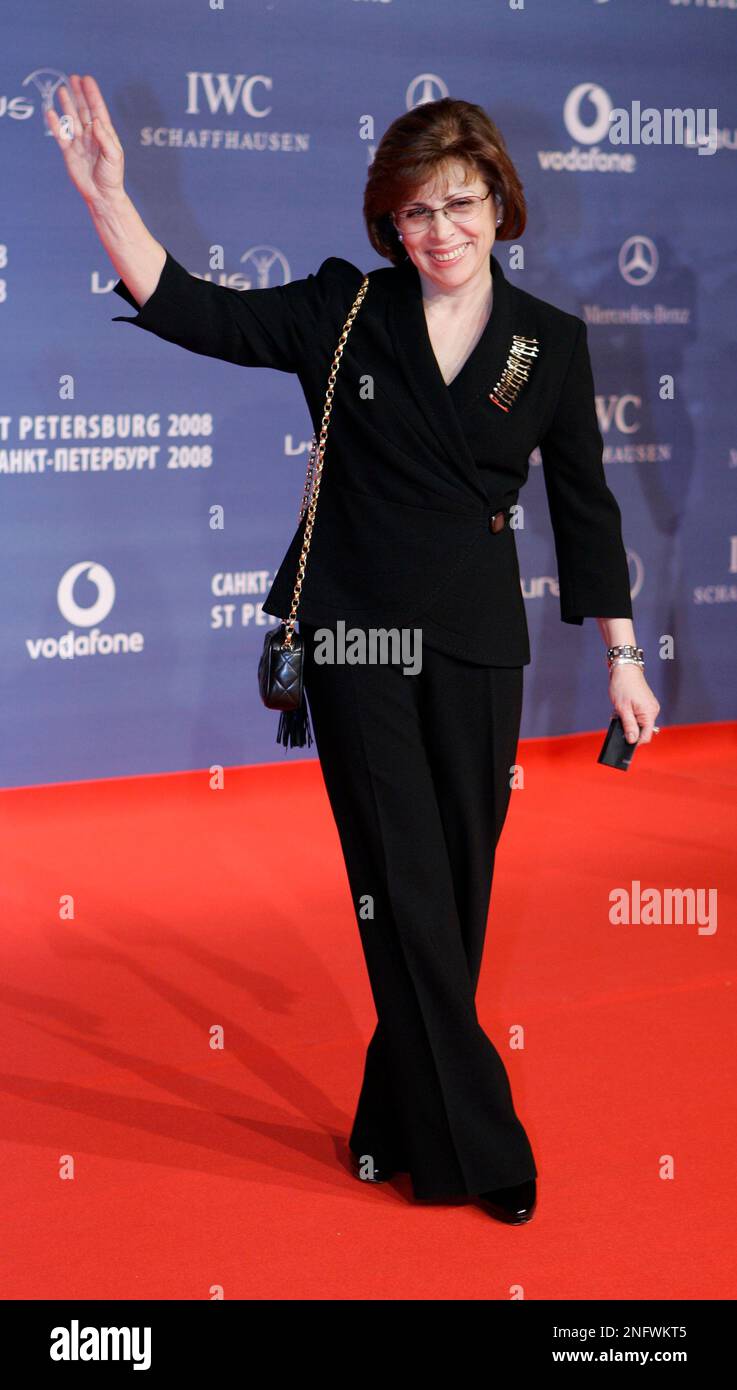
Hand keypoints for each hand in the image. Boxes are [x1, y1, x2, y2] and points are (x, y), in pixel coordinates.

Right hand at [45, 74, 124, 204]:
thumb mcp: (114, 156)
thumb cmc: (112, 177)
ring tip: (62, 90)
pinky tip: (50, 112)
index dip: (92, 94)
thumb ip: (105, 138)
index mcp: (104, 134)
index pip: (98, 110)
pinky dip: (55, 124)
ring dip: (67, 105)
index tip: (87, 79)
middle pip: (83, 110)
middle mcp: (91, 135)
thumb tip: (96, 121)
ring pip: (71, 119)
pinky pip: (61, 135)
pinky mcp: (69, 152)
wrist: (102, 195)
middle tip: (73, 78)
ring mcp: (79, 142)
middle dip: (79, 94)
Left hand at [608, 663, 660, 744]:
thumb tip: (632, 741)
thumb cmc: (623, 686)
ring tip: (618, 712)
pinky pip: (638, 715)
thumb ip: (629, 726)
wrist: (625, 668)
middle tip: (617, 721)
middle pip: (642, 730)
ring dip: (627, 721)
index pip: (645, 736)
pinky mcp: (645, 704)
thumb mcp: (623, 709)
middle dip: (628, 729)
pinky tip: (621, 709)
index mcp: (649, 713)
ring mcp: (650, 707)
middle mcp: (652, 711)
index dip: (634, 741)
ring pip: (639, 723)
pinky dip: (629, 715)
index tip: (623, 740)